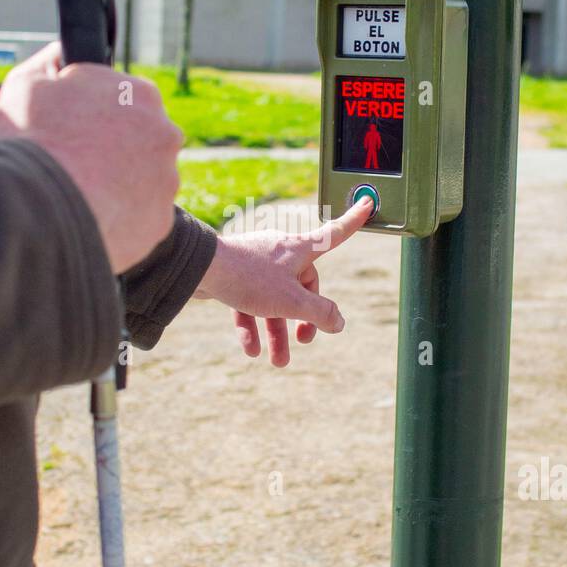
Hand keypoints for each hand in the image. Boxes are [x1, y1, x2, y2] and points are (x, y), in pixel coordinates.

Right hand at [0, 42, 182, 274]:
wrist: (38, 211)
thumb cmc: (32, 140)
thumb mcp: (28, 83)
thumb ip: (52, 62)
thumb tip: (62, 52)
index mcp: (140, 93)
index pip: (125, 99)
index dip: (95, 114)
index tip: (76, 130)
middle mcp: (165, 134)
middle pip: (139, 140)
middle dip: (113, 150)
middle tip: (76, 164)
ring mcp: (167, 180)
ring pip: (143, 180)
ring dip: (119, 185)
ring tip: (80, 195)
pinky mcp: (160, 222)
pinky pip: (139, 217)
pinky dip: (119, 219)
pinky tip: (90, 219)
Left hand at [195, 198, 373, 366]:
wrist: (199, 269)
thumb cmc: (249, 277)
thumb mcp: (292, 301)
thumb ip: (320, 313)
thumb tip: (338, 322)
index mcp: (300, 249)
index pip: (336, 233)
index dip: (353, 221)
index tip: (368, 204)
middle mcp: (281, 253)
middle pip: (303, 287)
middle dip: (305, 318)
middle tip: (305, 340)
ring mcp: (257, 264)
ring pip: (274, 301)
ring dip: (277, 333)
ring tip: (278, 362)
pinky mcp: (236, 277)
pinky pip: (250, 304)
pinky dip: (253, 326)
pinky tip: (251, 351)